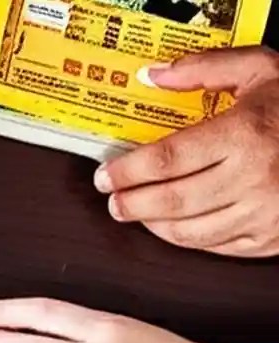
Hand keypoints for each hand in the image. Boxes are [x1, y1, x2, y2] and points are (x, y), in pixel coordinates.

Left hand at [96, 47, 278, 256]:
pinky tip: (173, 226)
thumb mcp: (260, 70)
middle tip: (113, 201)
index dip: (127, 171)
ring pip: (190, 232)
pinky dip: (187, 239)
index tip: (105, 174)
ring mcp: (264, 213)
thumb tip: (153, 76)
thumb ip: (204, 69)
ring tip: (136, 213)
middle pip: (171, 201)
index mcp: (245, 135)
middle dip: (132, 204)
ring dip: (153, 226)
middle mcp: (254, 178)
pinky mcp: (271, 238)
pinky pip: (216, 246)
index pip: (166, 160)